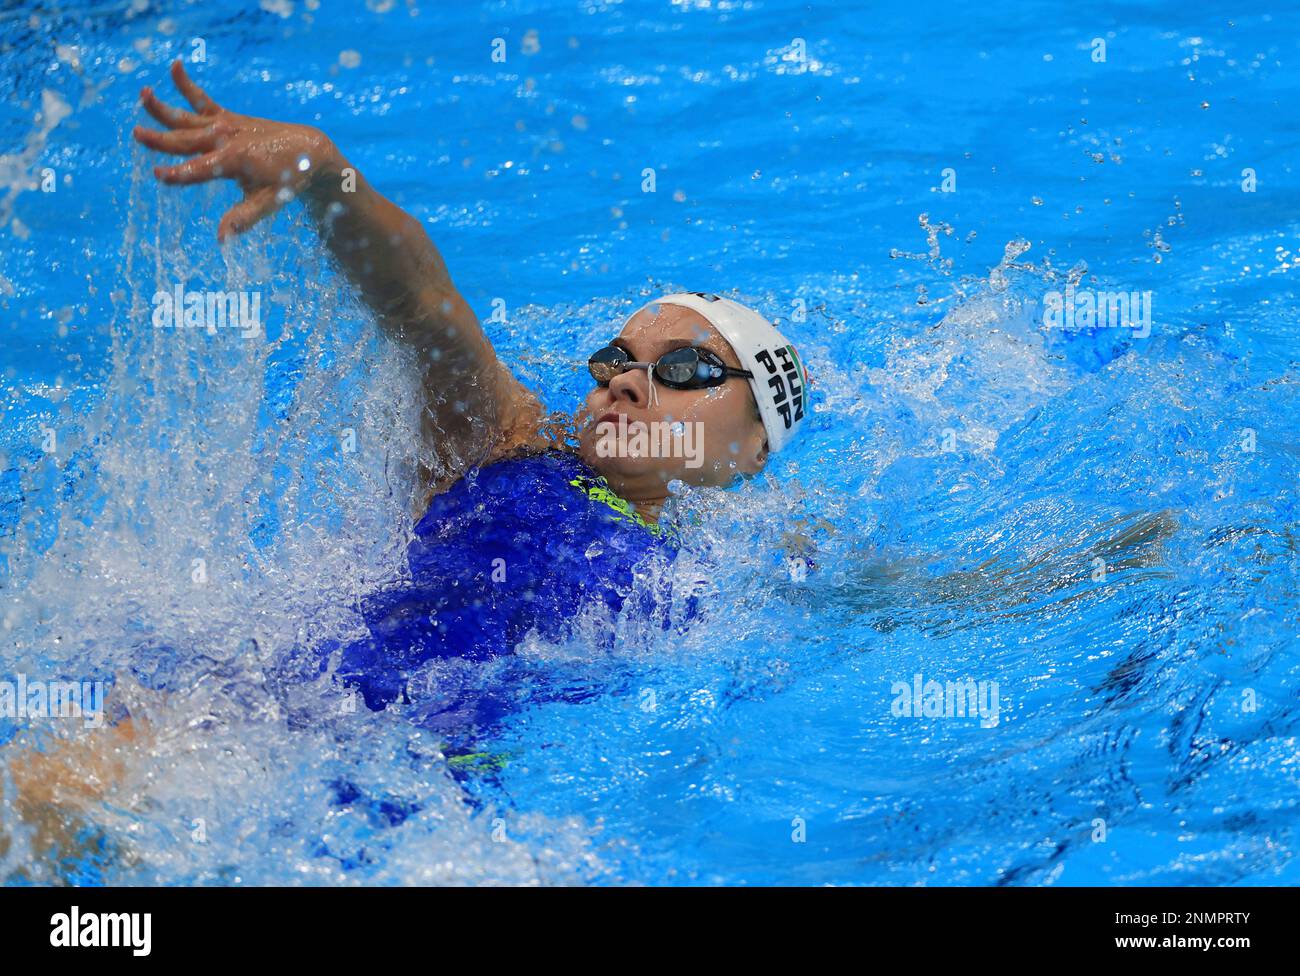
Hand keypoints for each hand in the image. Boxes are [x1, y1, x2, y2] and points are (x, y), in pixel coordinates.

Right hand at [133, 60, 341, 240]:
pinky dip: (187, 85)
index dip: (179, 174)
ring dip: (164, 107)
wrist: (308, 149)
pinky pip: (203, 100)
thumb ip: (244, 218)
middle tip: (136, 134)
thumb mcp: (269, 202)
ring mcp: (225, 125)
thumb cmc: (288, 179)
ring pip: (187, 116)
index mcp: (234, 160)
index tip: (158, 175)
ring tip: (143, 93)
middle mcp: (226, 138)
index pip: (199, 169)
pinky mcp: (227, 117)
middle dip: (160, 139)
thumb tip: (222, 240)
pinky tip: (175, 66)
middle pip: (186, 140)